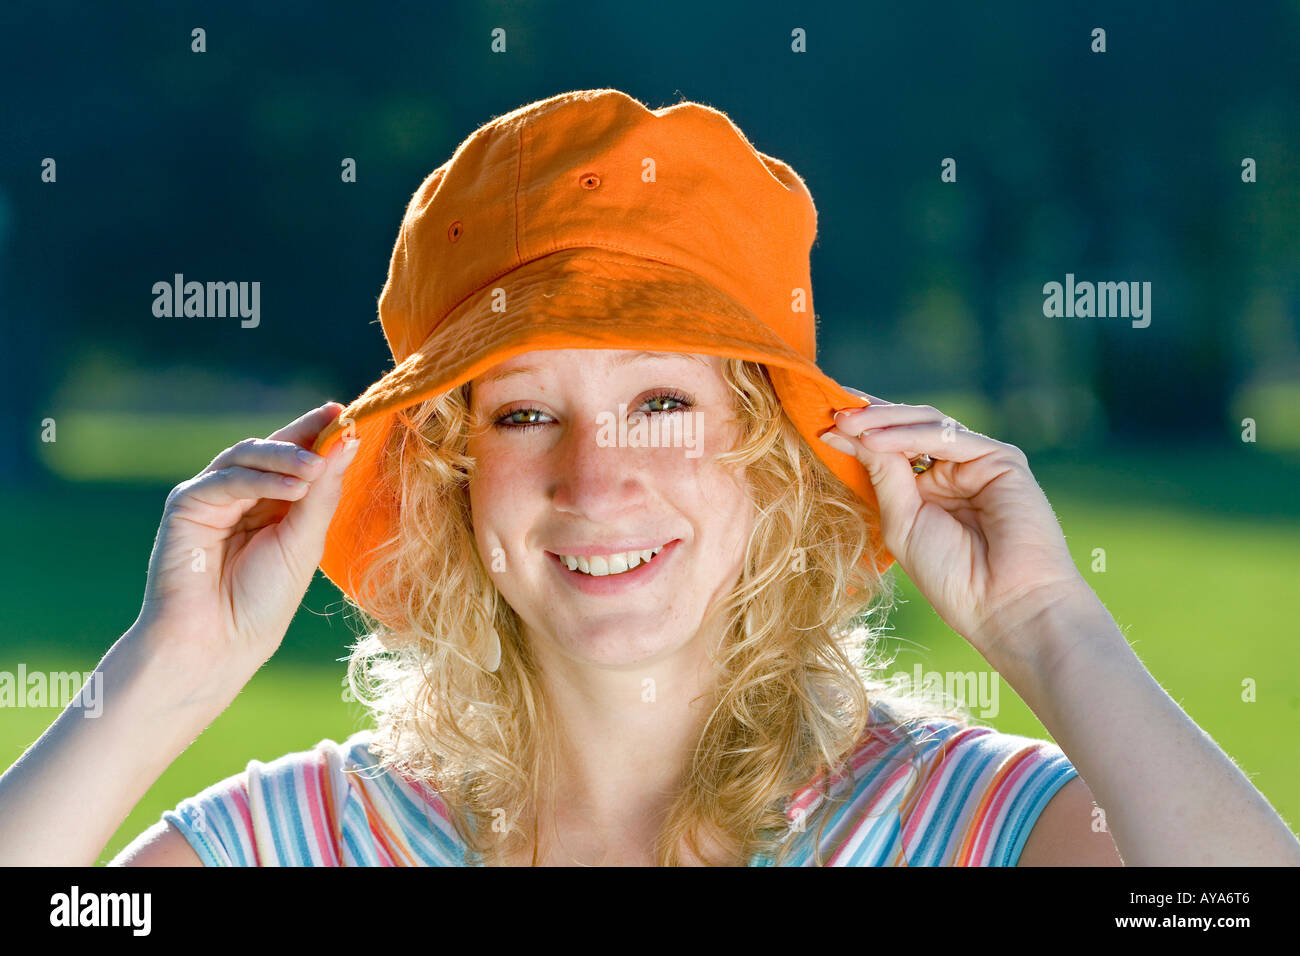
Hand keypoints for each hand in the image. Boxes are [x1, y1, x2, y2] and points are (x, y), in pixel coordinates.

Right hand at [131, 403, 359, 678]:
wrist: (218, 644)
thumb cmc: (263, 601)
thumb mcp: (305, 541)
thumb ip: (323, 491)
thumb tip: (348, 438)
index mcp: (272, 505)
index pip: (296, 459)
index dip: (319, 434)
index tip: (348, 414)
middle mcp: (240, 496)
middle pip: (272, 449)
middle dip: (304, 433)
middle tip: (335, 418)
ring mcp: (211, 498)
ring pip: (247, 455)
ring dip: (285, 456)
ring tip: (316, 466)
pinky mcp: (186, 505)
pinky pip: (227, 480)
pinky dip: (260, 479)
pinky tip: (295, 487)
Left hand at [820, 389, 1090, 664]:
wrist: (1003, 605)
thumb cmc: (951, 575)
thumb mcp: (900, 522)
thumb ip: (881, 474)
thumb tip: (847, 433)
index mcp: (928, 487)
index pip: (892, 446)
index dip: (859, 431)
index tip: (820, 419)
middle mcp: (953, 469)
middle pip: (908, 426)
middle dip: (868, 417)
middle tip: (831, 411)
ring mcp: (978, 461)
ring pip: (927, 423)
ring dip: (883, 420)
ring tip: (846, 423)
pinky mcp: (1002, 459)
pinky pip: (948, 437)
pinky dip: (909, 435)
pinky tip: (874, 440)